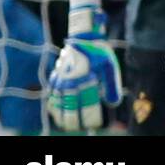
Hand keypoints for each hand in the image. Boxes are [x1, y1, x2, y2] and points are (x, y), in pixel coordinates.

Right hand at [47, 6, 121, 131]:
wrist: (83, 37)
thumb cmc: (100, 52)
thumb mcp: (110, 67)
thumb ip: (112, 86)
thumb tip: (114, 104)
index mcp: (85, 81)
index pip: (87, 109)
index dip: (92, 120)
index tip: (97, 124)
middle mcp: (70, 84)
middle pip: (70, 113)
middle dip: (76, 124)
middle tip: (83, 127)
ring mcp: (59, 82)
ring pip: (57, 108)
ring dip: (63, 119)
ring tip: (70, 126)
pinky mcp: (54, 78)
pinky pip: (50, 98)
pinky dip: (54, 108)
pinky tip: (58, 114)